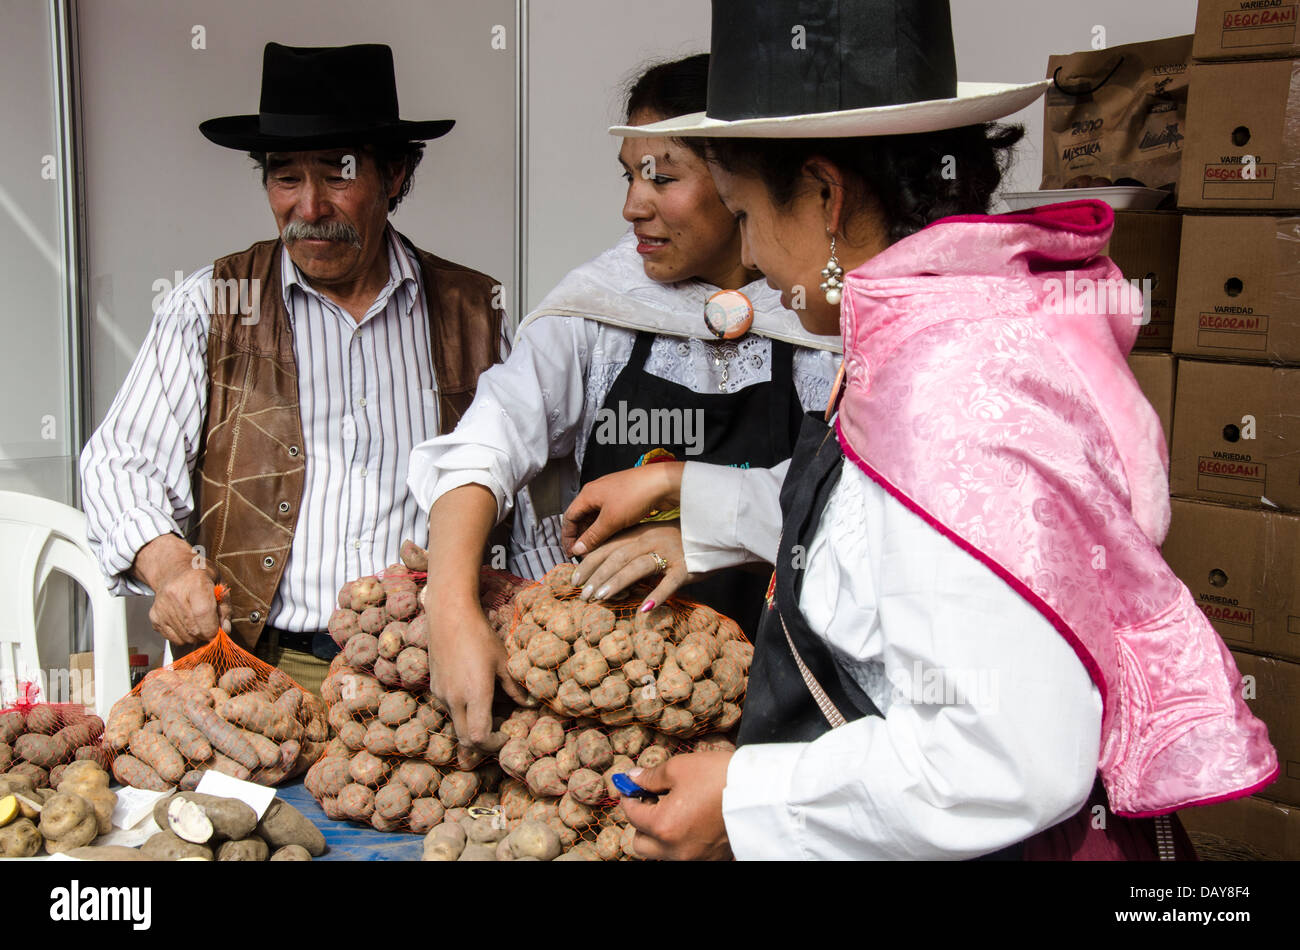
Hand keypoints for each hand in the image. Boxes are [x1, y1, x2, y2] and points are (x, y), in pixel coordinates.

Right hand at [148, 563, 229, 646]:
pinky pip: (172, 638)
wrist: (172, 570)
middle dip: (206, 634)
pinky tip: (186, 622)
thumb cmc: (200, 576)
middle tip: (210, 626)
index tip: (218, 631)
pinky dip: (183, 636)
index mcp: (195, 582)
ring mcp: (162, 606)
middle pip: (194, 629)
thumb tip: (225, 630)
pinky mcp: (154, 616)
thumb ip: (225, 607)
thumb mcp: (219, 584)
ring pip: (184, 637)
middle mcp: (175, 594)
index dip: (213, 628)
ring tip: (197, 621)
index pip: (203, 613)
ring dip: (195, 636)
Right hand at [421, 586, 531, 748]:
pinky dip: (463, 711)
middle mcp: (454, 699)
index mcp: (474, 694)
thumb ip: (514, 688)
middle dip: (483, 742)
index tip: (507, 736)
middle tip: (500, 730)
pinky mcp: (434, 686)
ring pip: (456, 724)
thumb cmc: (480, 634)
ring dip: (472, 725)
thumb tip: (529, 704)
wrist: (449, 614)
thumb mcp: (504, 661)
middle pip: (465, 739)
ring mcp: (441, 694)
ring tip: (492, 708)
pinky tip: (476, 694)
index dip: (494, 744)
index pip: (478, 738)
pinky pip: (449, 709)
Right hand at [562, 461, 683, 555]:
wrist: (664, 482)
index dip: (568, 537)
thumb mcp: (611, 520)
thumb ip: (592, 536)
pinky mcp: (625, 500)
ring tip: (598, 552)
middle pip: (582, 518)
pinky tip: (613, 542)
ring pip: (597, 519)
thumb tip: (578, 549)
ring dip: (595, 535)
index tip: (571, 553)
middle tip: (585, 555)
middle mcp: (597, 493)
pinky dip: (608, 530)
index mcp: (588, 494)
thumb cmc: (636, 494)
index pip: (569, 517)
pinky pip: (610, 518)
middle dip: (582, 538)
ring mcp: (612, 496)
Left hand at [571, 522, 697, 611]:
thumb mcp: (652, 540)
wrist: (716, 533)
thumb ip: (630, 551)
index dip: (589, 562)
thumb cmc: (679, 541)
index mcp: (640, 533)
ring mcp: (669, 552)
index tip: (574, 579)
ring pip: (637, 566)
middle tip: (582, 595)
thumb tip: (602, 573)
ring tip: (601, 598)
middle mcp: (651, 539)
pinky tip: (644, 610)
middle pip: (617, 556)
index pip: (608, 546)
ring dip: (617, 582)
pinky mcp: (686, 567)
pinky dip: (657, 595)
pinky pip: (670, 582)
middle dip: (597, 576)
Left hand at [620, 751, 734, 860]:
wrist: (760, 792)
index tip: (631, 785)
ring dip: (660, 834)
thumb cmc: (719, 777)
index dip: (629, 796)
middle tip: (652, 799)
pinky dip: (680, 840)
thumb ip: (651, 776)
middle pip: (641, 843)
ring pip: (661, 852)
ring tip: (674, 809)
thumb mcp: (679, 768)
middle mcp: (675, 849)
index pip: (631, 814)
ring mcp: (694, 857)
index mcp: (663, 826)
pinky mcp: (711, 858)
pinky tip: (691, 819)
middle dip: (641, 821)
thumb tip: (633, 778)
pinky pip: (684, 854)